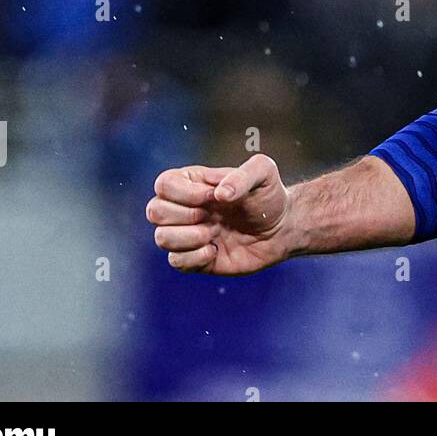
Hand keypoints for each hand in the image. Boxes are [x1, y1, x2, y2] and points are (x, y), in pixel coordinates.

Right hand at [147, 154, 292, 274]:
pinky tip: (215, 251)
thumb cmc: (269, 196)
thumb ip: (243, 176)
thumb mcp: (264, 173)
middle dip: (182, 215)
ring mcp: (188, 234)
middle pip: (154, 211)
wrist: (282, 229)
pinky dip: (194, 258)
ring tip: (212, 234)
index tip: (213, 196)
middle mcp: (185, 208)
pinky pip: (176, 262)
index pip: (164, 184)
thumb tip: (219, 195)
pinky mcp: (195, 259)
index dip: (184, 193)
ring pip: (161, 238)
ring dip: (187, 238)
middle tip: (209, 216)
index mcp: (194, 182)